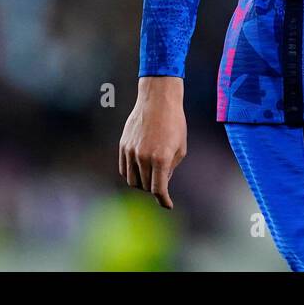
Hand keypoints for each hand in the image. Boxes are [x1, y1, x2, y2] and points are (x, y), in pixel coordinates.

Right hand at [119, 76, 186, 208]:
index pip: (158, 190)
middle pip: (145, 186)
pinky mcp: (123, 146)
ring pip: (133, 181)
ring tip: (151, 177)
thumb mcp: (180, 147)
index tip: (168, 205)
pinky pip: (124, 169)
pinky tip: (140, 171)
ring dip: (142, 184)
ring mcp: (131, 152)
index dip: (164, 200)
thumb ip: (170, 168)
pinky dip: (132, 174)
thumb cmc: (174, 123)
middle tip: (162, 185)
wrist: (158, 100)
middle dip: (154, 190)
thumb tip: (161, 183)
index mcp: (161, 158)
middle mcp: (143, 157)